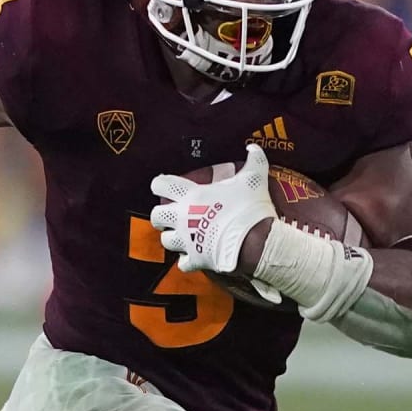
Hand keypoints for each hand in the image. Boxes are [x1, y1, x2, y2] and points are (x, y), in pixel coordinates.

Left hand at [150, 144, 275, 274]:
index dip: (160, 184)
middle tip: (174, 214)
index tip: (165, 185)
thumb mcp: (254, 178)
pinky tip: (197, 256)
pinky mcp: (195, 259)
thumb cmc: (250, 207)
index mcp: (192, 195)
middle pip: (156, 216)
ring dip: (173, 238)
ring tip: (185, 236)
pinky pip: (182, 263)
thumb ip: (253, 159)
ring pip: (165, 240)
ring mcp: (186, 240)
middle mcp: (182, 217)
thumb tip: (253, 147)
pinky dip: (187, 260)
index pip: (160, 184)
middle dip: (162, 215)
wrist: (255, 241)